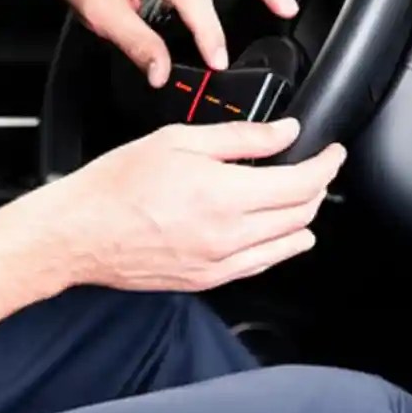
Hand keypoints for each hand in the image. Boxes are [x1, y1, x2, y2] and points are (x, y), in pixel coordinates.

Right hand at [50, 118, 342, 290]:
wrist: (79, 232)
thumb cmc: (116, 185)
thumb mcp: (180, 139)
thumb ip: (241, 137)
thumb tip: (284, 132)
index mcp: (225, 196)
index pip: (302, 184)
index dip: (326, 164)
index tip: (331, 152)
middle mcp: (229, 236)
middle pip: (302, 214)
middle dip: (318, 186)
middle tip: (315, 166)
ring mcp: (220, 264)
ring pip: (289, 244)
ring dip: (302, 217)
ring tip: (296, 195)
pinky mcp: (208, 281)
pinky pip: (261, 265)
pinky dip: (278, 244)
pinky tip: (271, 229)